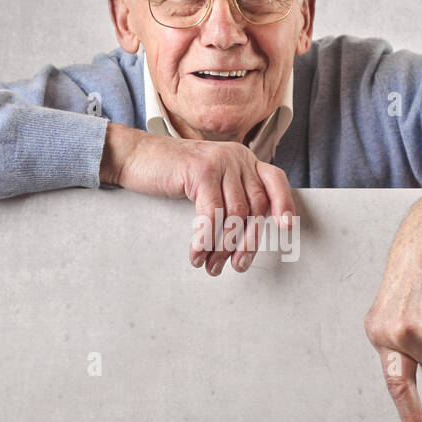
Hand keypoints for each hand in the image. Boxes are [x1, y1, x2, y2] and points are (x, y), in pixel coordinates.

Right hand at [101, 123, 295, 275]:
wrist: (135, 156)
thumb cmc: (171, 175)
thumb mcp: (209, 181)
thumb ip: (230, 195)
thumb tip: (247, 236)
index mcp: (243, 159)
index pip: (275, 181)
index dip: (285, 204)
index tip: (286, 230)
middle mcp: (236, 157)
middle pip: (256, 206)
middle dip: (247, 242)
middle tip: (235, 265)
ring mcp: (220, 162)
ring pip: (235, 214)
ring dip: (223, 247)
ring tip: (212, 266)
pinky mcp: (200, 170)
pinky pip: (211, 213)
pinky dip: (205, 239)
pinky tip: (197, 254)